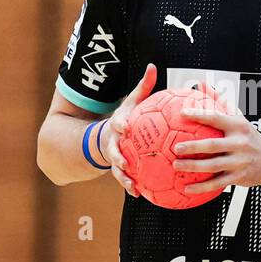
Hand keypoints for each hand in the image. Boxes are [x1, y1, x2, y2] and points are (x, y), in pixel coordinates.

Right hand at [99, 63, 157, 197]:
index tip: (124, 127)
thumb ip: (143, 87)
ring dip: (122, 178)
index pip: (118, 123)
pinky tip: (140, 195)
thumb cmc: (127, 117)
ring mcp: (114, 157)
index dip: (120, 124)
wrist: (108, 135)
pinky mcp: (118, 169)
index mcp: (119, 124)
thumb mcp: (132, 101)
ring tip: (132, 186)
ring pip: (116, 169)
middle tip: (123, 161)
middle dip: (116, 156)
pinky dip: (130, 187)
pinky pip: (124, 179)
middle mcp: (114, 142)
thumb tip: (152, 66)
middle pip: (113, 150)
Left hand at [171, 105, 260, 194]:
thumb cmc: (250, 137)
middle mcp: (240, 144)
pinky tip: (186, 188)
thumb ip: (218, 101)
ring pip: (213, 165)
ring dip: (193, 166)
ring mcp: (239, 162)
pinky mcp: (239, 177)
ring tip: (176, 165)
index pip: (217, 118)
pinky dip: (201, 187)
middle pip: (212, 145)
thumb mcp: (238, 118)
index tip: (182, 114)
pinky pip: (217, 183)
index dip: (199, 115)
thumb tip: (200, 84)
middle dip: (193, 146)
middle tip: (175, 147)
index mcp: (238, 127)